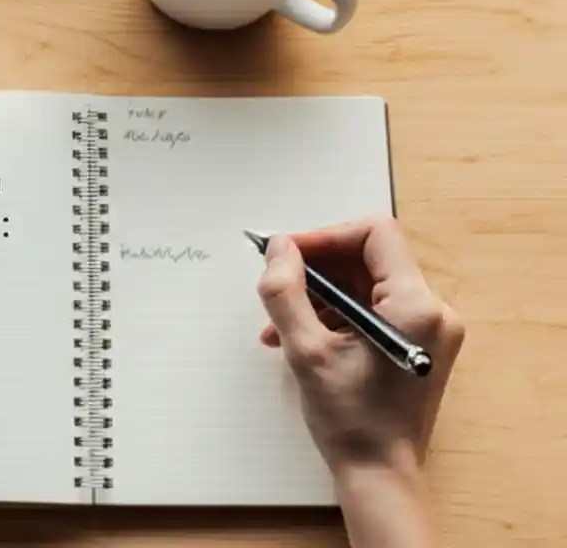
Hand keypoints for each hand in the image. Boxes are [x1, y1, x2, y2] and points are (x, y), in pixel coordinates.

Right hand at [256, 217, 464, 547]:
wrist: (379, 474)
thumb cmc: (351, 421)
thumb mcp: (306, 351)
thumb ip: (286, 292)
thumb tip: (277, 249)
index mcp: (415, 307)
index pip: (375, 234)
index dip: (325, 236)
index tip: (286, 253)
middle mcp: (431, 311)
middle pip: (368, 258)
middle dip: (317, 267)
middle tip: (277, 282)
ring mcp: (427, 328)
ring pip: (365, 284)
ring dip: (319, 294)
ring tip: (280, 323)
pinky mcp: (415, 342)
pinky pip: (370, 308)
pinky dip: (334, 314)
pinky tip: (300, 336)